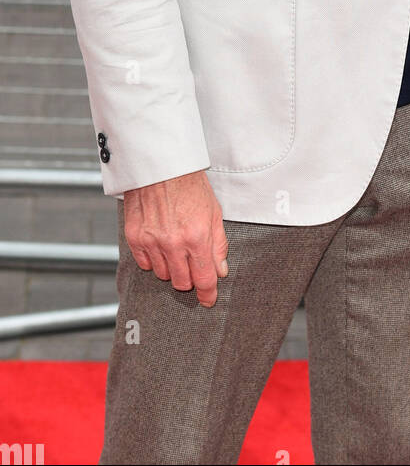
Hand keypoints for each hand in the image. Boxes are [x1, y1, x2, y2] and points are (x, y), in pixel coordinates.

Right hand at [122, 168, 228, 307]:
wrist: (161, 165)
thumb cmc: (189, 184)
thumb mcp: (214, 212)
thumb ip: (218, 244)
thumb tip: (220, 270)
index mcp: (197, 237)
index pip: (204, 278)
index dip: (208, 293)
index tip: (208, 299)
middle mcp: (173, 243)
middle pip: (182, 282)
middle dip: (190, 278)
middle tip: (192, 264)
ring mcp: (152, 241)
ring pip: (163, 275)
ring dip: (172, 268)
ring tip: (176, 248)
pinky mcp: (135, 237)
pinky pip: (145, 264)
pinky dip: (154, 260)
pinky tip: (160, 244)